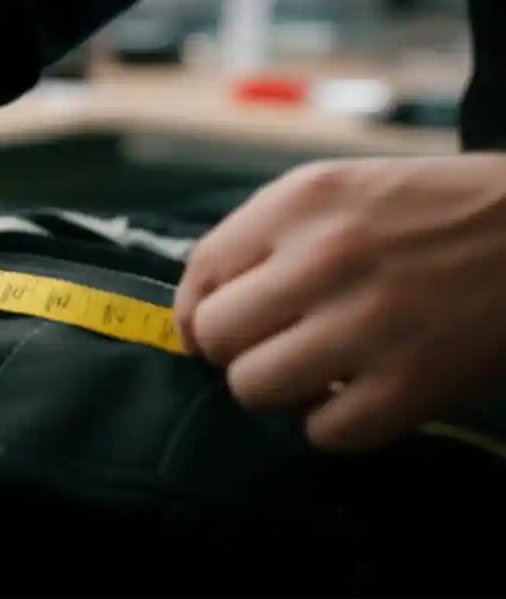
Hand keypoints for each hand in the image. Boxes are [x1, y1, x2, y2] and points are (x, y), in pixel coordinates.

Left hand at [174, 155, 505, 451]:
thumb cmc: (430, 211)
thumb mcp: (339, 190)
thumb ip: (264, 236)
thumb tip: (199, 307)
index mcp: (300, 203)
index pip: (200, 273)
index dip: (194, 313)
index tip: (208, 332)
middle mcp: (326, 258)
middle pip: (216, 336)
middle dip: (234, 350)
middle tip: (271, 347)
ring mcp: (369, 323)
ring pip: (254, 388)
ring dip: (277, 389)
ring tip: (314, 372)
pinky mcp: (414, 383)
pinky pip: (325, 433)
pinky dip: (333, 425)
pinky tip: (357, 397)